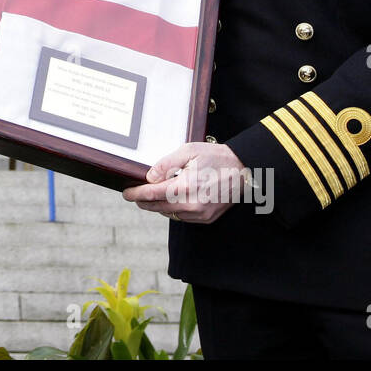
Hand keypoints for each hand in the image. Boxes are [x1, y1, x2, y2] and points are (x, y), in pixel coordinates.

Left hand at [123, 141, 247, 224]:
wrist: (244, 170)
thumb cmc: (217, 157)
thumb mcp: (188, 151)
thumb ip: (166, 164)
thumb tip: (149, 177)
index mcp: (185, 186)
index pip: (151, 194)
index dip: (136, 194)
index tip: (126, 193)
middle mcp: (191, 204)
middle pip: (157, 207)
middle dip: (143, 201)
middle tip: (135, 194)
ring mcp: (199, 214)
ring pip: (169, 213)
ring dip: (158, 206)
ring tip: (152, 195)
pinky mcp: (206, 219)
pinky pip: (182, 217)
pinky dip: (173, 209)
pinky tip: (172, 199)